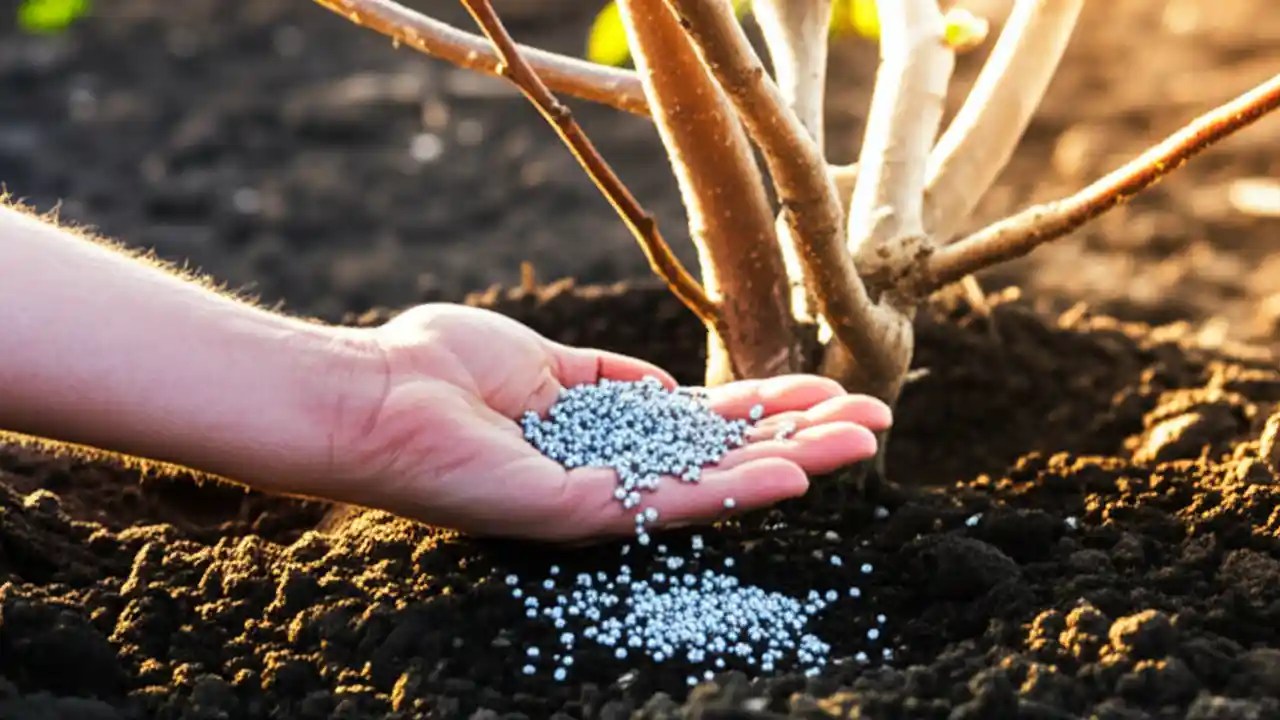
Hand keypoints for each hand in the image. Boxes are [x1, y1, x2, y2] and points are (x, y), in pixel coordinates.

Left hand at [329, 304, 891, 540]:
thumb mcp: (544, 362)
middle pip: (727, 456)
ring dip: (794, 463)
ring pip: (715, 485)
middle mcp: (614, 472)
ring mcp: (601, 497)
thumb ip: (608, 379)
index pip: (708, 425)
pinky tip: (794, 474)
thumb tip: (664, 390)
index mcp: (608, 434)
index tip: (830, 391)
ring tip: (864, 442)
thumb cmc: (442, 368)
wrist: (377, 393)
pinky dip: (735, 490)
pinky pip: (668, 504)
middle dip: (804, 437)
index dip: (771, 409)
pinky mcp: (577, 512)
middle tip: (878, 422)